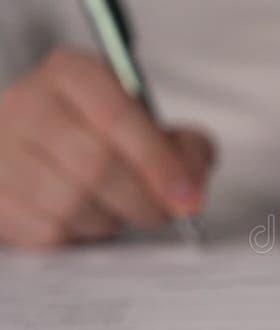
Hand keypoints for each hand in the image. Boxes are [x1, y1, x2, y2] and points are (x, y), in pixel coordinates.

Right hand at [0, 48, 213, 247]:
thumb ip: (185, 147)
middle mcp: (28, 103)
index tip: (186, 197)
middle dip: (143, 199)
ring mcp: (1, 150)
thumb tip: (189, 184)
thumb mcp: (150, 124)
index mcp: (72, 74)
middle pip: (96, 165)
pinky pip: (48, 231)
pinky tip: (87, 217)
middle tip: (164, 212)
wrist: (36, 146)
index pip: (117, 116)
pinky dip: (81, 235)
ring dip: (111, 219)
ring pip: (72, 204)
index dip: (158, 163)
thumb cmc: (102, 136)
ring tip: (119, 208)